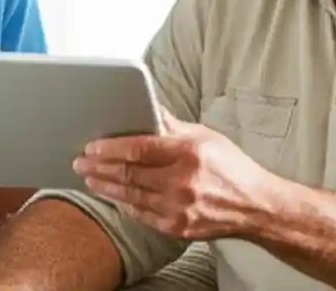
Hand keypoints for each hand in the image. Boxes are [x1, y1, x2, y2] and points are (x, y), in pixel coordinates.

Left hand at [72, 107, 274, 240]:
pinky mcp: (178, 228)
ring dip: (106, 187)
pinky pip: (142, 215)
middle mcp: (183, 182)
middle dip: (99, 167)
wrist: (255, 206)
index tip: (91, 146)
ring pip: (131, 196)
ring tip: (89, 178)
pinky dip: (125, 204)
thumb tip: (147, 106)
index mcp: (189, 153)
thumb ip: (173, 125)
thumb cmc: (231, 167)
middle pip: (129, 174)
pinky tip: (113, 195)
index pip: (139, 149)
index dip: (110, 148)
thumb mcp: (206, 137)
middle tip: (80, 162)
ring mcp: (180, 208)